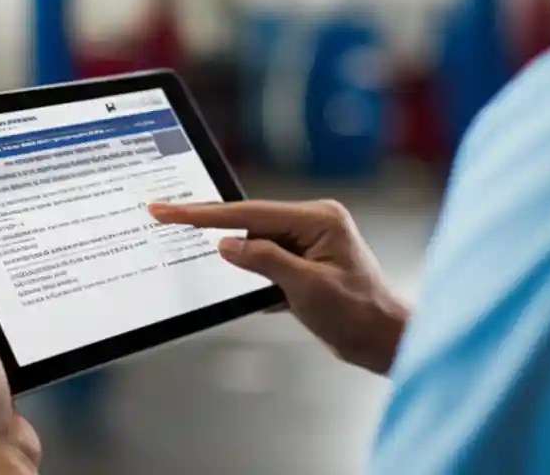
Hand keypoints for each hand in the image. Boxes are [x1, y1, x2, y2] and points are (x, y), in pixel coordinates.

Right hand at [150, 199, 408, 374]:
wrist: (383, 340)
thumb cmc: (358, 313)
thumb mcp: (306, 287)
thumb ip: (265, 260)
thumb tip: (227, 244)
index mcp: (319, 219)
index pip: (251, 213)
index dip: (205, 214)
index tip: (170, 209)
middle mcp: (315, 223)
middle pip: (251, 224)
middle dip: (213, 230)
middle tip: (166, 221)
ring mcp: (311, 242)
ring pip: (257, 245)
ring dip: (238, 261)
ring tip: (212, 260)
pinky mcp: (306, 263)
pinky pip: (268, 261)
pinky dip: (252, 276)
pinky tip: (243, 287)